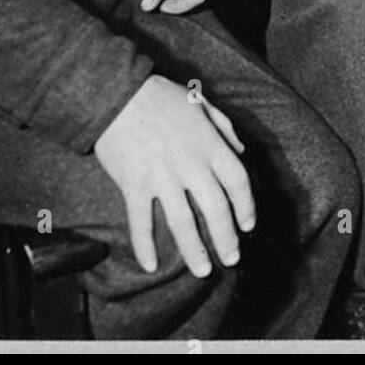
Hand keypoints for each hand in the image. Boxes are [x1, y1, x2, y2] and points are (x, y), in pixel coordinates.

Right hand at [94, 75, 254, 275]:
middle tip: (231, 259)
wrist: (116, 93)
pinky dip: (144, 246)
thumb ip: (224, 126)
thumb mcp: (200, 102)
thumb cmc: (159, 95)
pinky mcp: (134, 184)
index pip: (237, 181)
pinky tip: (150, 266)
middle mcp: (190, 164)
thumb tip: (241, 152)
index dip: (246, 206)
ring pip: (183, 223)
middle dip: (226, 239)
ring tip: (202, 271)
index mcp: (209, 143)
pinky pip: (141, 222)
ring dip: (194, 251)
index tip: (248, 225)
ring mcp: (162, 177)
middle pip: (216, 209)